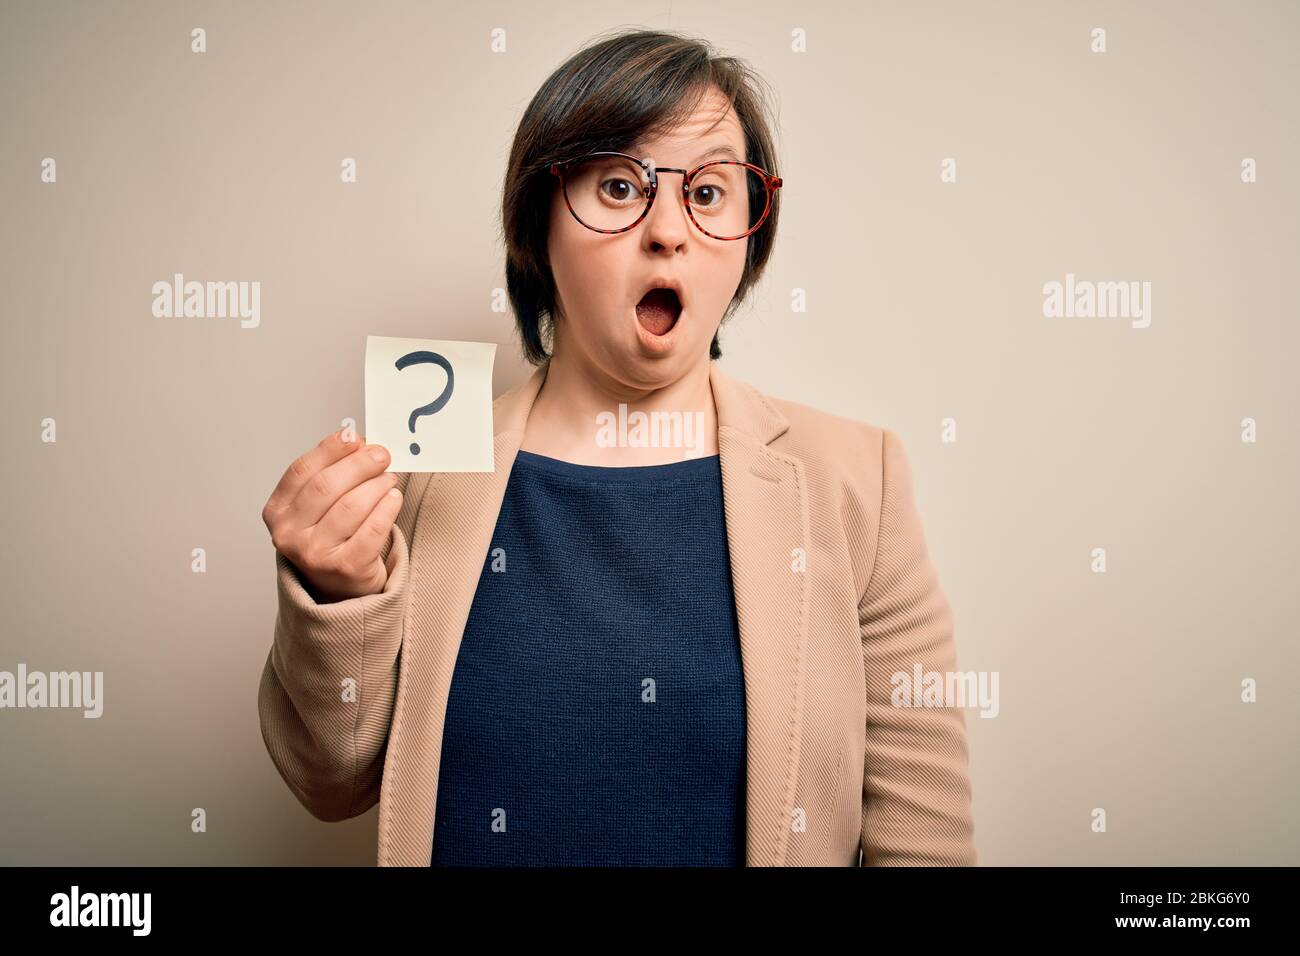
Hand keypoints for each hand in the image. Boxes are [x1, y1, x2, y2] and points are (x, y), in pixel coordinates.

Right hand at [261, 429, 402, 602]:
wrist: (339, 587)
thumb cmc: (331, 537)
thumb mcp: (318, 505)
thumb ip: (331, 473)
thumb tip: (357, 441)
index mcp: (278, 511)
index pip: (302, 470)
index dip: (330, 449)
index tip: (354, 436)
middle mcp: (290, 534)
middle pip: (327, 486)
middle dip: (359, 464)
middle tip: (381, 454)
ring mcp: (315, 554)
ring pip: (351, 506)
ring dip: (377, 485)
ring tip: (389, 478)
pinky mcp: (344, 568)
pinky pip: (372, 529)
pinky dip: (387, 508)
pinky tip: (394, 498)